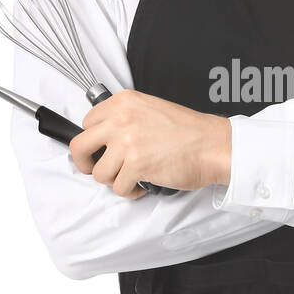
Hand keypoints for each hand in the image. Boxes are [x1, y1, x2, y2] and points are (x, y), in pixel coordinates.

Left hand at [69, 89, 231, 196]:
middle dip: (86, 164)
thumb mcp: (151, 109)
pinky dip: (131, 191)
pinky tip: (144, 184)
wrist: (213, 144)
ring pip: (99, 174)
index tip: (99, 150)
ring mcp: (127, 143)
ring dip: (115, 180)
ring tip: (133, 177)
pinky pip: (118, 188)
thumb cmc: (188, 131)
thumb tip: (103, 137)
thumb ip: (125, 117)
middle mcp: (121, 119)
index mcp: (123, 102)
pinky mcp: (136, 166)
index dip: (92, 141)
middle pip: (80, 147)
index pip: (87, 123)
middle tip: (99, 169)